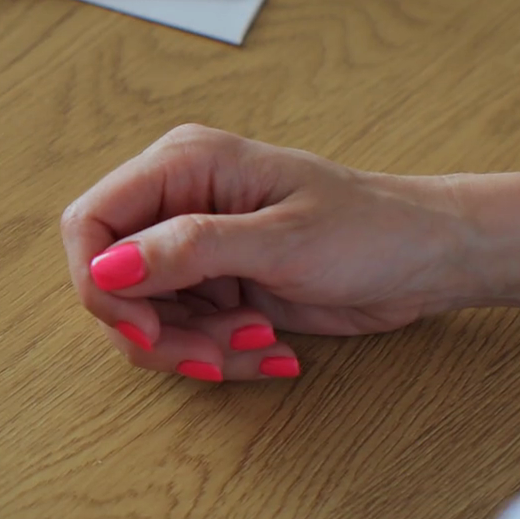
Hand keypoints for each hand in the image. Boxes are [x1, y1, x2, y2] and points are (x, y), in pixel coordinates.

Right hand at [60, 125, 475, 380]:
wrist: (429, 259)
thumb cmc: (371, 230)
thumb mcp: (282, 241)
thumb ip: (189, 249)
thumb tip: (107, 267)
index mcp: (182, 165)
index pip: (89, 223)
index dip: (99, 283)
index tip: (142, 328)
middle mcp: (174, 201)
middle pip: (108, 280)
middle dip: (154, 330)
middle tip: (213, 351)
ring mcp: (190, 246)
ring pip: (140, 317)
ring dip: (190, 348)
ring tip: (257, 344)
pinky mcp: (210, 285)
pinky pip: (178, 333)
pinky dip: (213, 353)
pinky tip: (267, 349)